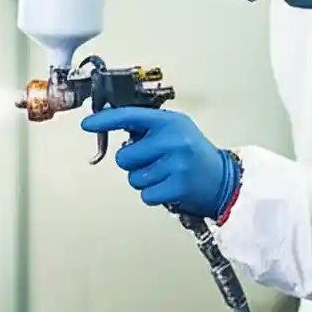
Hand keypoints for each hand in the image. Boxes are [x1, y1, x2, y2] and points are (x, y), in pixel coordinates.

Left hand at [81, 107, 238, 218]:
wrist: (224, 180)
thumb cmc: (194, 155)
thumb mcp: (176, 130)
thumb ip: (148, 128)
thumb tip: (112, 127)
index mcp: (169, 122)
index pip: (129, 116)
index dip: (105, 120)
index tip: (87, 124)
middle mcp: (173, 140)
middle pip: (124, 157)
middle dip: (134, 164)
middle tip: (155, 163)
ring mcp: (176, 164)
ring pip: (134, 178)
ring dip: (145, 180)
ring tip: (166, 175)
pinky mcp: (177, 187)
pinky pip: (146, 194)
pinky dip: (154, 195)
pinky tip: (169, 187)